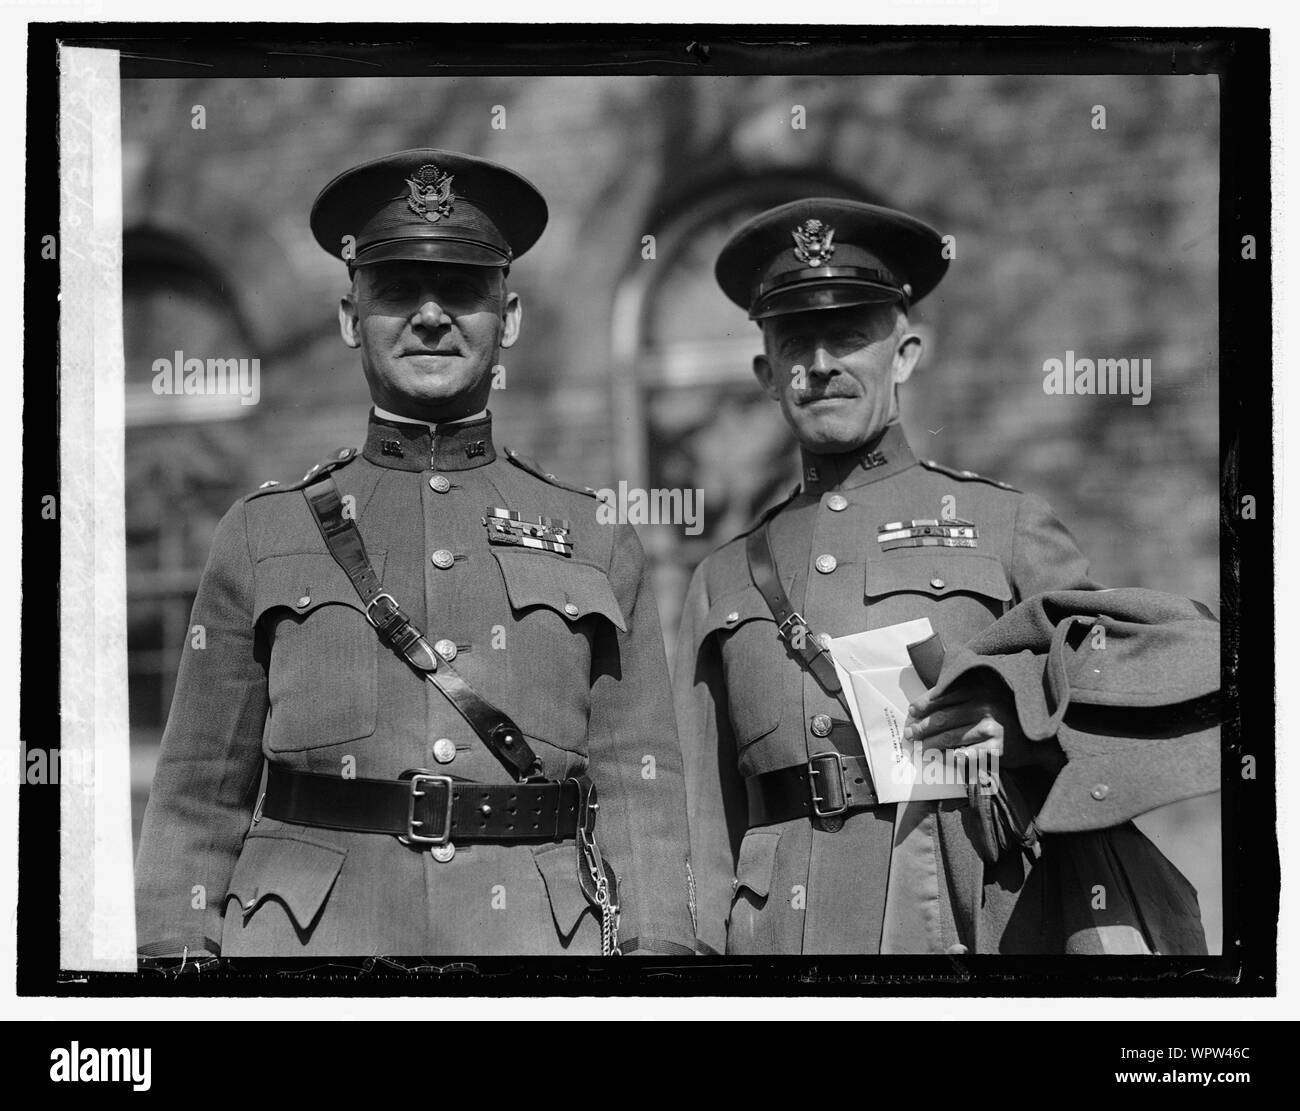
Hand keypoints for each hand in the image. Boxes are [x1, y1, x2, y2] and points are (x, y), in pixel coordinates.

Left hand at [903, 675, 1061, 771]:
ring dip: (931, 744)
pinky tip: (944, 759)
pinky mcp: (997, 747)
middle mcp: (985, 706)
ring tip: (920, 749)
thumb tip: (926, 704)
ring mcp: (992, 727)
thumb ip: (964, 696)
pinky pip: (967, 754)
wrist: (1039, 737)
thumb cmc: (1007, 716)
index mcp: (980, 690)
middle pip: (944, 717)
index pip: (945, 696)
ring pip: (951, 737)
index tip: (912, 711)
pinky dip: (953, 758)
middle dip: (922, 726)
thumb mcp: (988, 697)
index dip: (925, 704)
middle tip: (909, 734)